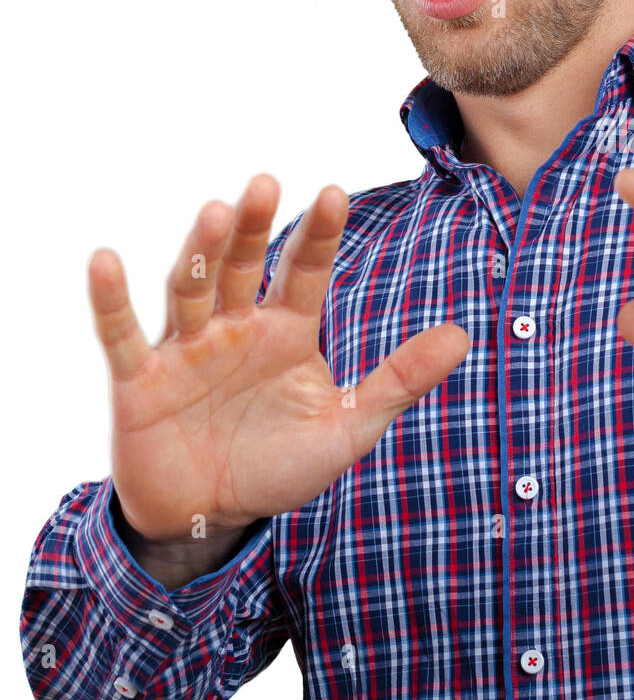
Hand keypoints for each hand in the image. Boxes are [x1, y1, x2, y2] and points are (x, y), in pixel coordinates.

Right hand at [89, 175, 469, 543]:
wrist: (216, 517)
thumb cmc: (281, 464)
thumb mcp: (349, 427)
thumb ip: (400, 379)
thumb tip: (462, 335)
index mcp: (288, 330)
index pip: (305, 271)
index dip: (317, 235)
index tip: (334, 192)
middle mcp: (237, 327)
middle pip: (242, 266)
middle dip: (251, 227)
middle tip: (264, 183)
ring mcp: (187, 348)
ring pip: (191, 289)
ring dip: (199, 252)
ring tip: (213, 211)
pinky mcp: (141, 380)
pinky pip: (123, 335)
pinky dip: (111, 300)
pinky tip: (105, 261)